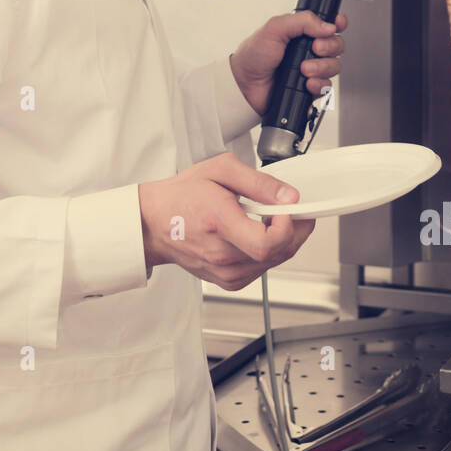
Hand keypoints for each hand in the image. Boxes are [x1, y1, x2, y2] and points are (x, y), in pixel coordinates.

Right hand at [138, 152, 315, 290]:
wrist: (155, 222)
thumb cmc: (183, 195)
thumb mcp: (220, 170)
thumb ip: (258, 182)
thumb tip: (288, 196)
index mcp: (219, 222)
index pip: (267, 243)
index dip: (288, 228)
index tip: (290, 210)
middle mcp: (222, 253)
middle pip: (277, 253)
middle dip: (295, 231)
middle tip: (292, 211)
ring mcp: (224, 271)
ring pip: (274, 263)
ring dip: (283, 241)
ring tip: (271, 219)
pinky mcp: (227, 280)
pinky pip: (262, 270)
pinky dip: (269, 253)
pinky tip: (258, 235)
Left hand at [229, 11, 347, 117]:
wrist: (243, 84)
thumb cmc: (253, 55)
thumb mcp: (274, 28)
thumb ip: (302, 21)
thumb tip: (327, 25)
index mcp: (301, 32)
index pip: (329, 24)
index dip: (337, 24)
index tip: (337, 24)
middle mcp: (308, 49)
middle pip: (336, 45)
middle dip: (329, 47)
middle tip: (314, 49)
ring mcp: (311, 69)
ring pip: (334, 66)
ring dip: (322, 67)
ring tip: (304, 69)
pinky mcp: (309, 87)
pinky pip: (326, 87)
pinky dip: (319, 85)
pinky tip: (307, 83)